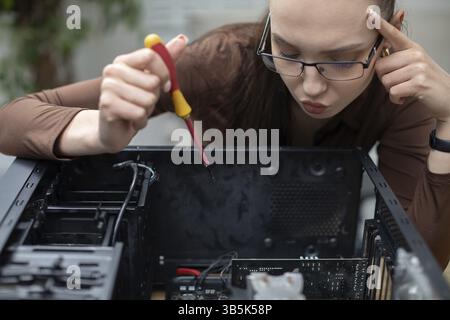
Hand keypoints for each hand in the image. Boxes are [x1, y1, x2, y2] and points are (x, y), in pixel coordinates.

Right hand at [98, 34, 187, 152]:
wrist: (114, 130)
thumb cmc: (135, 103)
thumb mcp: (153, 80)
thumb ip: (166, 59)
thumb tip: (183, 38)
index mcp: (124, 61)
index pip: (152, 56)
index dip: (164, 73)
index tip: (164, 86)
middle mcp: (112, 70)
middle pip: (153, 81)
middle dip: (154, 97)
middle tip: (142, 102)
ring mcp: (108, 87)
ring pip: (148, 99)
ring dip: (147, 111)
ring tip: (135, 112)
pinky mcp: (107, 105)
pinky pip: (140, 113)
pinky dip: (140, 122)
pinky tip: (130, 121)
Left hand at [372, 10, 449, 123]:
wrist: (448, 96)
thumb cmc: (426, 80)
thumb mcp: (415, 63)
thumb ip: (398, 55)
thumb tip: (382, 49)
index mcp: (412, 48)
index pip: (394, 34)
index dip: (381, 25)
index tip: (369, 14)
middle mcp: (415, 55)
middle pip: (380, 66)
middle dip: (385, 79)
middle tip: (399, 82)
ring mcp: (418, 68)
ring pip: (385, 81)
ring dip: (391, 90)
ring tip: (405, 88)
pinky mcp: (418, 83)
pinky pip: (392, 92)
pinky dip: (395, 99)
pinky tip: (405, 97)